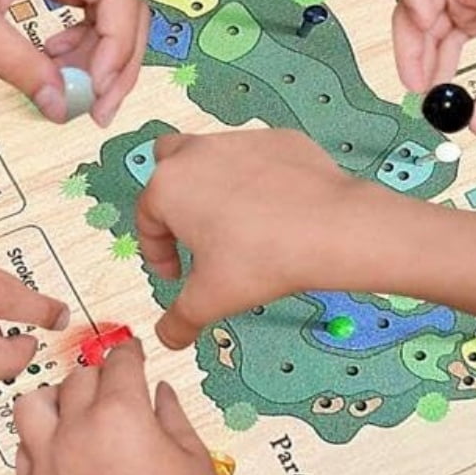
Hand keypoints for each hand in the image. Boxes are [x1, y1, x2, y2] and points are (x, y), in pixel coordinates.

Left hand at [0, 0, 146, 125]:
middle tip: (95, 110)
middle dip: (117, 62)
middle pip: (125, 4)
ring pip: (110, 7)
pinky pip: (88, 2)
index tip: (94, 95)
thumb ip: (18, 66)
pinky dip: (82, 36)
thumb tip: (61, 105)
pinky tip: (55, 55)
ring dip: (100, 52)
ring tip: (67, 86)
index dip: (116, 53)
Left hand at [15, 341, 224, 474]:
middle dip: (100, 376)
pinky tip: (58, 448)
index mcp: (122, 413)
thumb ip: (173, 414)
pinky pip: (22, 450)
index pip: (119, 360)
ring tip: (73, 411)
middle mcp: (79, 431)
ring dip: (55, 400)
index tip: (131, 352)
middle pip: (78, 376)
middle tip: (113, 388)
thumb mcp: (194, 458)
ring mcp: (52, 462)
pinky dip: (37, 442)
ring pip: (32, 403)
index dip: (129, 351)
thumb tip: (161, 393)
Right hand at [136, 132, 366, 348]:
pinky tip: (274, 212)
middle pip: (167, 164)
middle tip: (192, 232)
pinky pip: (256, 157)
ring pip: (212, 157)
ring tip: (238, 227)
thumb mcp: (210, 299)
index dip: (157, 253)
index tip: (177, 274)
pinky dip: (256, 179)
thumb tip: (168, 336)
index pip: (146, 218)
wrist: (330, 227)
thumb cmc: (263, 258)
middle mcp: (198, 152)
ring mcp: (239, 139)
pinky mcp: (276, 138)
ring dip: (214, 186)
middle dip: (172, 197)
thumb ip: (178, 320)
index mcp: (169, 185)